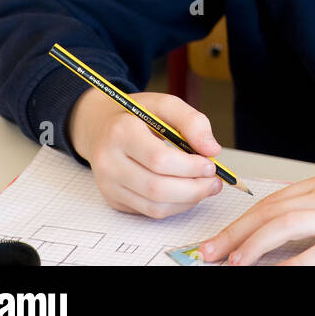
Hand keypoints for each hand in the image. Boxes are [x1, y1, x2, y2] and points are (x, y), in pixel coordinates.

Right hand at [67, 90, 223, 217]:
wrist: (100, 126)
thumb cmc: (136, 115)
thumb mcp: (164, 104)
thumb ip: (192, 121)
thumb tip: (212, 149)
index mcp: (121, 132)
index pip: (159, 160)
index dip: (190, 166)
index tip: (211, 164)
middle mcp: (109, 162)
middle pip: (157, 189)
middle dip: (193, 189)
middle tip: (214, 182)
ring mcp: (109, 185)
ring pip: (154, 207)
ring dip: (187, 201)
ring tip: (205, 187)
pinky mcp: (113, 200)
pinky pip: (149, 211)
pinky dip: (174, 206)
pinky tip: (187, 192)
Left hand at [201, 161, 314, 265]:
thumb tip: (288, 219)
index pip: (270, 201)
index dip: (240, 221)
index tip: (218, 238)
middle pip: (269, 211)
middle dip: (234, 234)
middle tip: (208, 253)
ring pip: (285, 225)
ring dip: (253, 246)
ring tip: (233, 263)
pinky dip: (293, 264)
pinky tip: (277, 273)